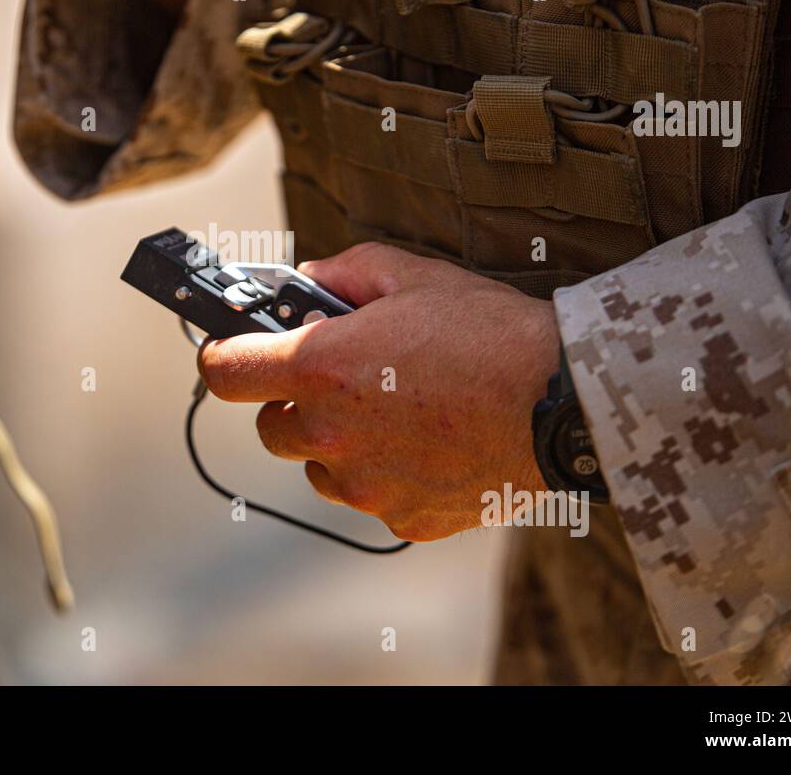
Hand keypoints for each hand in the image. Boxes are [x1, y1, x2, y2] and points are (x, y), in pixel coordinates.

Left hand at [198, 243, 561, 540]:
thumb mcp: (411, 275)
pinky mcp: (403, 518)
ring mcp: (366, 485)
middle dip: (294, 402)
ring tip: (398, 412)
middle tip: (344, 378)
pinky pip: (372, 497)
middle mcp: (332, 434)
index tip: (239, 351)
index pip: (224, 372)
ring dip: (339, 443)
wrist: (565, 401)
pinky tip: (430, 443)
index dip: (226, 356)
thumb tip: (303, 282)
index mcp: (320, 369)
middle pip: (271, 428)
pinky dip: (387, 474)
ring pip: (320, 468)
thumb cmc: (491, 333)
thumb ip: (341, 272)